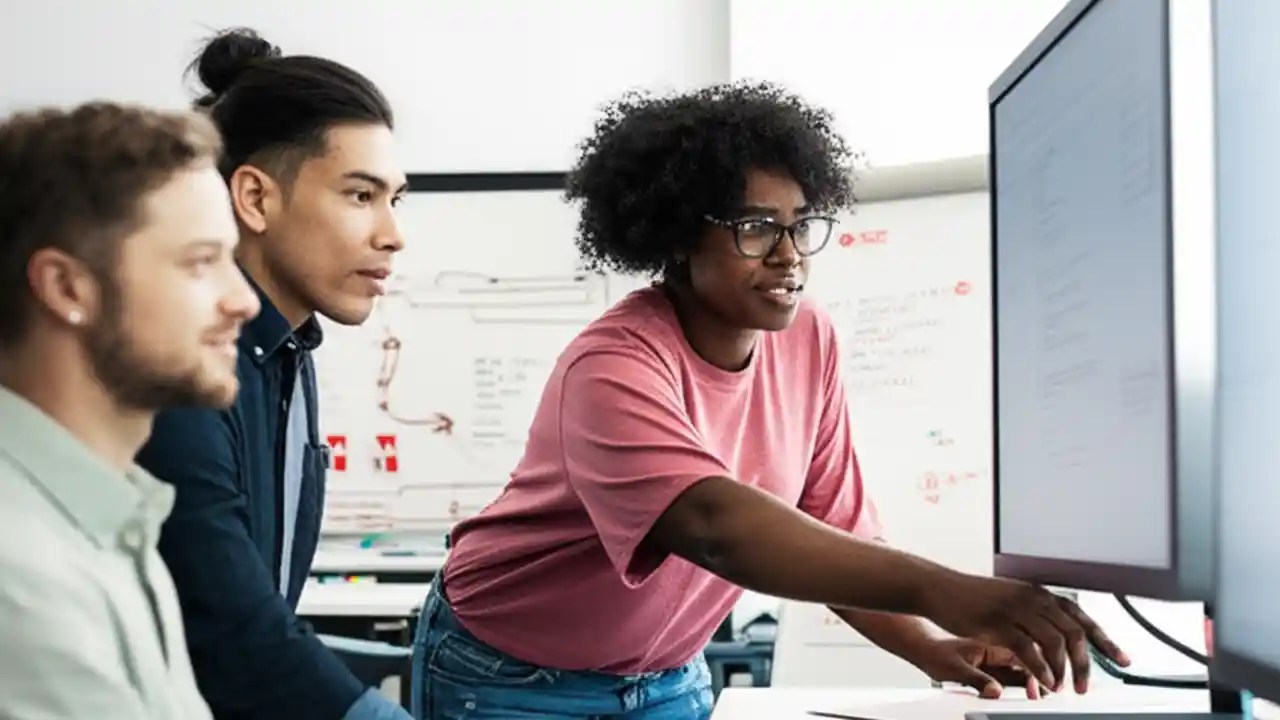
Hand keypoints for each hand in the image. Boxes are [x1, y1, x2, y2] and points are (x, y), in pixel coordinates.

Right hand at [922, 573, 1130, 693]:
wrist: (938, 589)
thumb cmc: (970, 599)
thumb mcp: (1009, 602)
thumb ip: (1033, 616)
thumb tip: (1057, 637)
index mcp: (1038, 593)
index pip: (1081, 617)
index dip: (1105, 640)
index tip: (1122, 660)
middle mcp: (1033, 597)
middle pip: (1073, 631)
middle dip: (1085, 663)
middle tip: (1084, 686)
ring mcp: (1016, 607)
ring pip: (1054, 641)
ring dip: (1062, 670)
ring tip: (1059, 688)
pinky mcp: (997, 621)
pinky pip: (1027, 649)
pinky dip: (1039, 669)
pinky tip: (1042, 681)